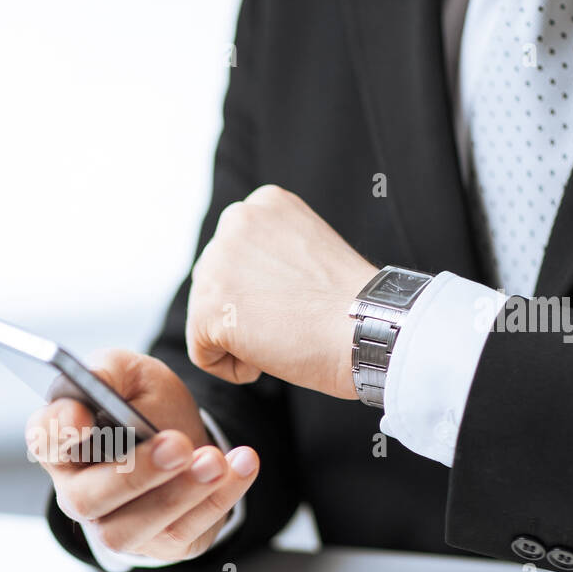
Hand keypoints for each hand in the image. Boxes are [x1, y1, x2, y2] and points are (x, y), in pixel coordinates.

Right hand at [26, 349, 259, 561]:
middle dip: (134, 473)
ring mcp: (115, 525)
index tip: (83, 418)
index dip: (59, 432)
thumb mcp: (129, 373)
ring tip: (215, 461)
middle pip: (87, 498)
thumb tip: (93, 382)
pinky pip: (183, 534)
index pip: (44, 441)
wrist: (187, 438)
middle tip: (178, 445)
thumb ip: (106, 371)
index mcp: (63, 444)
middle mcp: (79, 492)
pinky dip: (217, 500)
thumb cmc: (145, 405)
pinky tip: (239, 466)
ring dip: (179, 495)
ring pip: (132, 528)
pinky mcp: (160, 544)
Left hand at [186, 183, 377, 397]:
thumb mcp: (306, 252)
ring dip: (241, 338)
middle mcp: (234, 221)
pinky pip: (203, 353)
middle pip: (215, 285)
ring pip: (206, 318)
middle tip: (294, 318)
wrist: (369, 327)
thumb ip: (268, 254)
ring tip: (285, 333)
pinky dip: (234, 368)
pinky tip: (271, 354)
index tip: (301, 297)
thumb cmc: (350, 303)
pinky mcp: (207, 308)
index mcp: (263, 204)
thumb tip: (239, 284)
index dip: (265, 291)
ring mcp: (216, 263)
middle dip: (247, 312)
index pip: (236, 258)